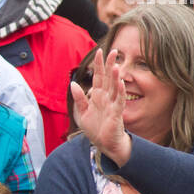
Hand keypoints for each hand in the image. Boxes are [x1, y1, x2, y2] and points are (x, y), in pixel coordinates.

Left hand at [69, 47, 131, 163]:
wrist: (104, 143)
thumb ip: (79, 98)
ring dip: (116, 77)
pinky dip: (119, 92)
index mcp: (97, 96)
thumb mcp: (82, 113)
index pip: (99, 77)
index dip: (99, 64)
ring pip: (115, 87)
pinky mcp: (116, 114)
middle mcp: (106, 98)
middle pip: (109, 78)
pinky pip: (118, 101)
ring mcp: (112, 105)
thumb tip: (73, 84)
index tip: (100, 51)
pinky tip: (120, 83)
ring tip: (116, 65)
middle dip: (110, 65)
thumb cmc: (95, 128)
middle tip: (114, 50)